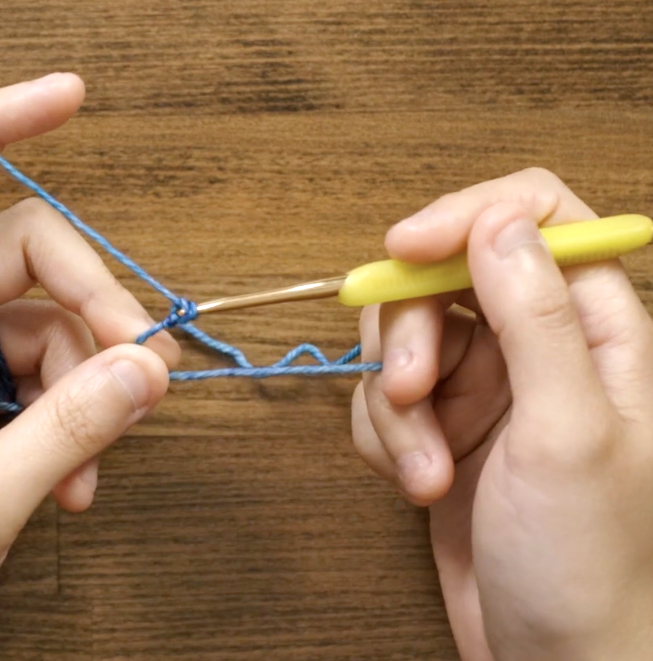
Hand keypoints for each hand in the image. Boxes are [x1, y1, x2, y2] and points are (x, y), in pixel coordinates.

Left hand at [0, 74, 178, 660]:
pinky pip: (40, 377)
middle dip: (95, 308)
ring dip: (88, 387)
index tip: (71, 99)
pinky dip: (70, 420)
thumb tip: (148, 365)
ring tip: (89, 468)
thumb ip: (69, 427)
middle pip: (28, 255)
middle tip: (142, 379)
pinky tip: (72, 484)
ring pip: (46, 323)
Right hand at [352, 168, 652, 659]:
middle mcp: (539, 346)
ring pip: (402, 339)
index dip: (466, 217)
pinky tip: (417, 484)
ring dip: (393, 406)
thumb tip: (496, 223)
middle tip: (412, 394)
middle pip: (445, 277)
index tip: (404, 250)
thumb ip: (537, 317)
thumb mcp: (569, 432)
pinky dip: (383, 439)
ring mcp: (487, 388)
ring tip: (424, 470)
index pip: (535, 217)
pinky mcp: (441, 427)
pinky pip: (382, 399)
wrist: (551, 658)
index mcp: (597, 329)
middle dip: (411, 334)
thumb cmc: (590, 562)